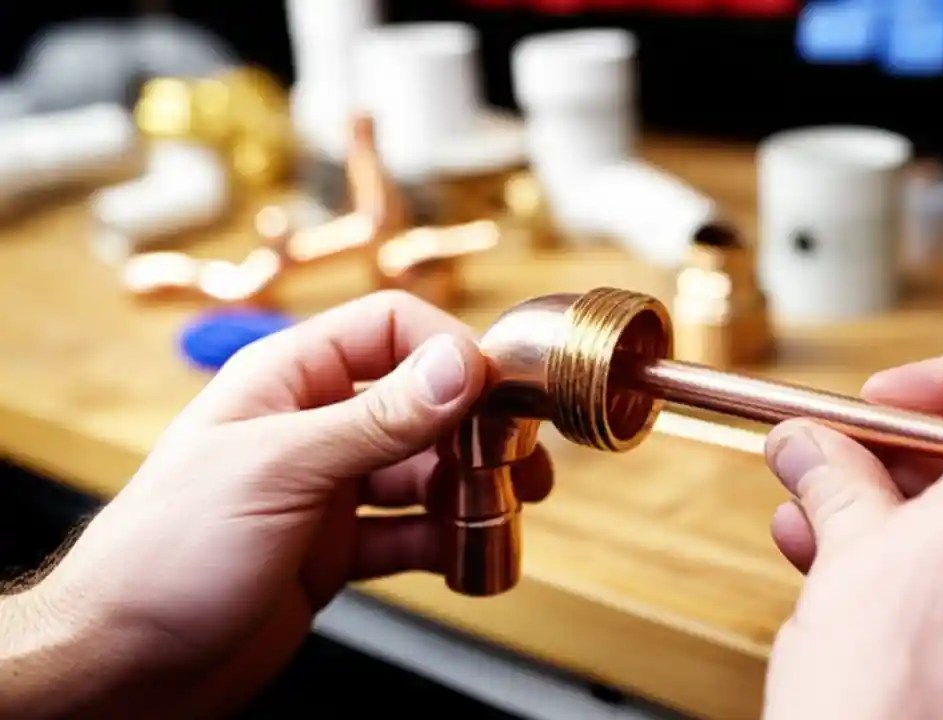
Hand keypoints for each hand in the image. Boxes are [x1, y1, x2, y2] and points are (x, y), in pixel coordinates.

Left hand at [0, 291, 547, 718]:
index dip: (448, 352)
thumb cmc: (166, 554)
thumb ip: (377, 418)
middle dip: (473, 431)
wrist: (125, 667)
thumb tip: (457, 366)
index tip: (495, 392)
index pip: (389, 330)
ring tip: (504, 512)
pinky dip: (444, 544)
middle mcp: (312, 428)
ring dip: (468, 491)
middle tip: (520, 463)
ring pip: (422, 473)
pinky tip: (468, 556)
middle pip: (418, 404)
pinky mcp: (334, 551)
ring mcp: (325, 492)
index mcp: (287, 380)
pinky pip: (409, 534)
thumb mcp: (280, 469)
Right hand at [762, 322, 942, 719]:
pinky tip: (828, 560)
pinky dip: (912, 564)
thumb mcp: (856, 549)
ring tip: (811, 508)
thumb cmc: (896, 700)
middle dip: (904, 448)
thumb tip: (820, 436)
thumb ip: (847, 462)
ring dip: (890, 505)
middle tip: (836, 451)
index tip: (893, 398)